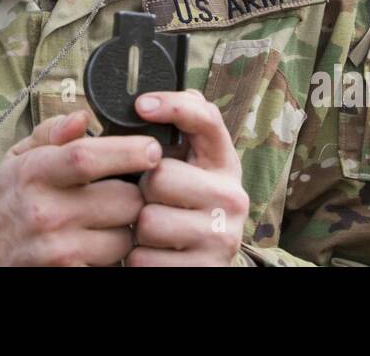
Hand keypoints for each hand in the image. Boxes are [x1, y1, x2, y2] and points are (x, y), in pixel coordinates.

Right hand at [0, 109, 160, 265]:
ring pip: (125, 235)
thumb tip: (82, 117)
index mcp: (34, 173)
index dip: (127, 152)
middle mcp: (45, 213)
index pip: (86, 158)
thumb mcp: (20, 156)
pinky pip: (115, 262)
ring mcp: (58, 250)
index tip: (152, 149)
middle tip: (128, 189)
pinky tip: (102, 241)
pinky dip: (116, 252)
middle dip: (135, 192)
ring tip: (110, 218)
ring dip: (127, 226)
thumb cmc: (14, 196)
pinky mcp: (70, 274)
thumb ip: (52, 132)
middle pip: (122, 199)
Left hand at [126, 88, 248, 266]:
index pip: (206, 119)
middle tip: (151, 199)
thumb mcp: (186, 167)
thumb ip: (173, 134)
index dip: (173, 107)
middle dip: (143, 190)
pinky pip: (144, 259)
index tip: (141, 105)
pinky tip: (154, 254)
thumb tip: (147, 100)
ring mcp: (223, 236)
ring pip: (149, 221)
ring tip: (152, 229)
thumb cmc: (183, 205)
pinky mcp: (206, 269)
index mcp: (223, 162)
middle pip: (160, 177)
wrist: (204, 262)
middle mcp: (232, 196)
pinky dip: (139, 258)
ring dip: (137, 229)